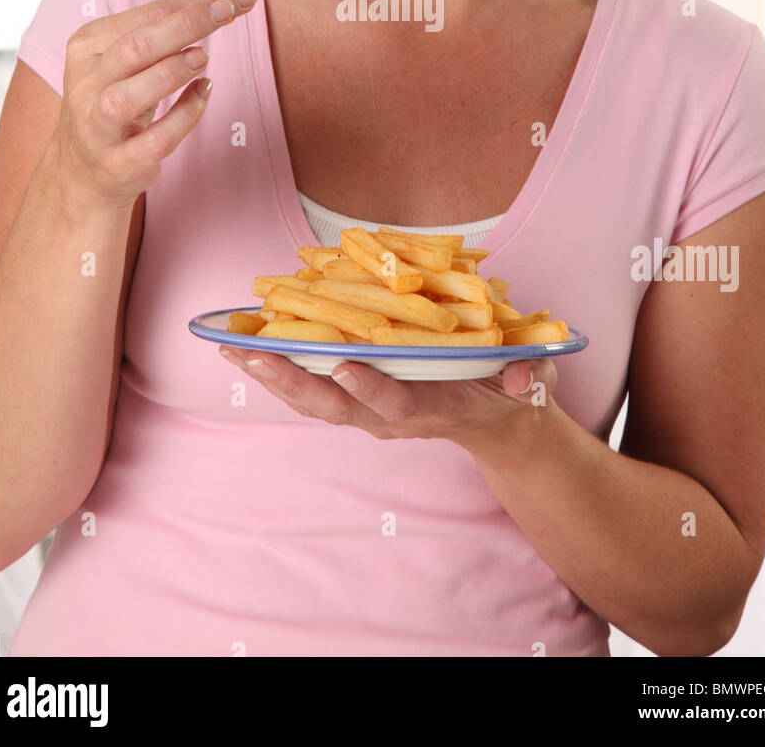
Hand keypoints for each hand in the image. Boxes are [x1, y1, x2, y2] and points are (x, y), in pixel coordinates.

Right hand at [49, 0, 257, 208]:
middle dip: (188, 25)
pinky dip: (186, 114)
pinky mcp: (119, 163)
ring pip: (130, 96)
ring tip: (203, 58)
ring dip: (173, 72)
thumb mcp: (127, 61)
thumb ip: (166, 31)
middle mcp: (87, 85)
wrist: (82, 169)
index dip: (198, 1)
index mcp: (88, 47)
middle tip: (229, 12)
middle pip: (136, 47)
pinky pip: (157, 139)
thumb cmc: (118, 100)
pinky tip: (204, 92)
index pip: (147, 14)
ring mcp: (99, 127)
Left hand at [218, 347, 557, 457]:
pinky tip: (246, 343)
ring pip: (314, 399)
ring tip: (232, 346)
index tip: (346, 365)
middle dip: (293, 383)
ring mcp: (371, 410)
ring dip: (273, 375)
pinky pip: (311, 387)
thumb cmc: (512, 392)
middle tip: (254, 355)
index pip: (398, 404)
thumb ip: (527, 379)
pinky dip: (278, 367)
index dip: (372, 389)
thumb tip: (520, 378)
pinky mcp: (358, 398)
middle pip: (337, 406)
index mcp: (435, 407)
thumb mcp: (532, 382)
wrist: (499, 421)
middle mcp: (393, 416)